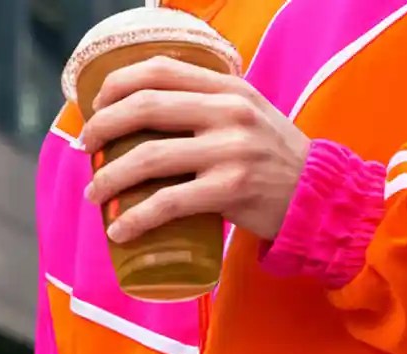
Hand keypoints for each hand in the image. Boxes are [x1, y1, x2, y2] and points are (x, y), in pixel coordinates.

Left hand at [80, 56, 310, 243]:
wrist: (319, 197)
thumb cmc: (274, 158)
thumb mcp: (247, 115)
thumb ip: (207, 104)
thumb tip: (142, 111)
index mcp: (227, 88)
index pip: (158, 69)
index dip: (115, 85)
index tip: (95, 108)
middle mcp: (228, 112)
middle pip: (144, 108)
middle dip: (102, 128)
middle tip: (87, 149)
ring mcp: (230, 151)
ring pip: (148, 158)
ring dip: (109, 178)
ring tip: (95, 194)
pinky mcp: (231, 191)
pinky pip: (168, 203)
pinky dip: (135, 218)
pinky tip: (118, 230)